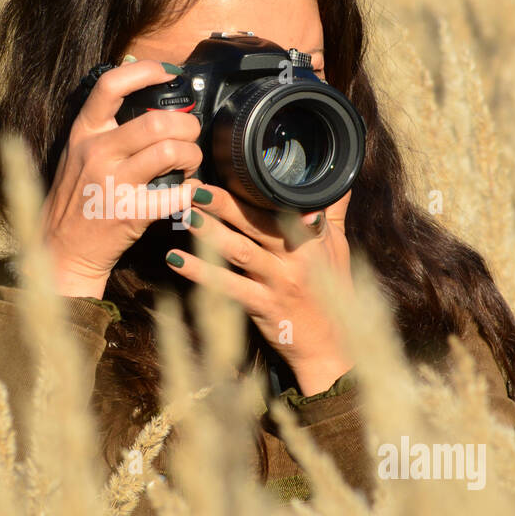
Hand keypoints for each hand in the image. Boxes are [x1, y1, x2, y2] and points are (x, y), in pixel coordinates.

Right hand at [41, 58, 203, 297]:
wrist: (62, 249)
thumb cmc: (77, 199)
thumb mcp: (78, 154)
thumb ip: (104, 128)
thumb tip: (146, 95)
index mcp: (83, 133)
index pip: (111, 85)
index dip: (145, 71)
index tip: (169, 73)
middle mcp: (96, 153)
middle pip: (156, 121)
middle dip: (187, 126)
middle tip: (191, 135)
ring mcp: (113, 183)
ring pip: (171, 152)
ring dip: (193, 156)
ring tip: (190, 164)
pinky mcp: (130, 213)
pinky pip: (178, 194)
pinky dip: (192, 191)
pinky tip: (188, 192)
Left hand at [165, 184, 355, 395]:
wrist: (332, 347)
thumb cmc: (332, 294)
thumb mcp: (338, 248)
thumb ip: (333, 211)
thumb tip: (337, 178)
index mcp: (312, 238)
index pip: (283, 205)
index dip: (256, 187)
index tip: (228, 168)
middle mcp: (297, 257)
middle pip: (257, 223)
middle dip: (224, 202)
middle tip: (194, 185)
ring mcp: (279, 283)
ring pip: (240, 251)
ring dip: (210, 232)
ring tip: (185, 214)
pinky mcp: (264, 307)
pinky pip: (228, 287)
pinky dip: (201, 273)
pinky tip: (176, 260)